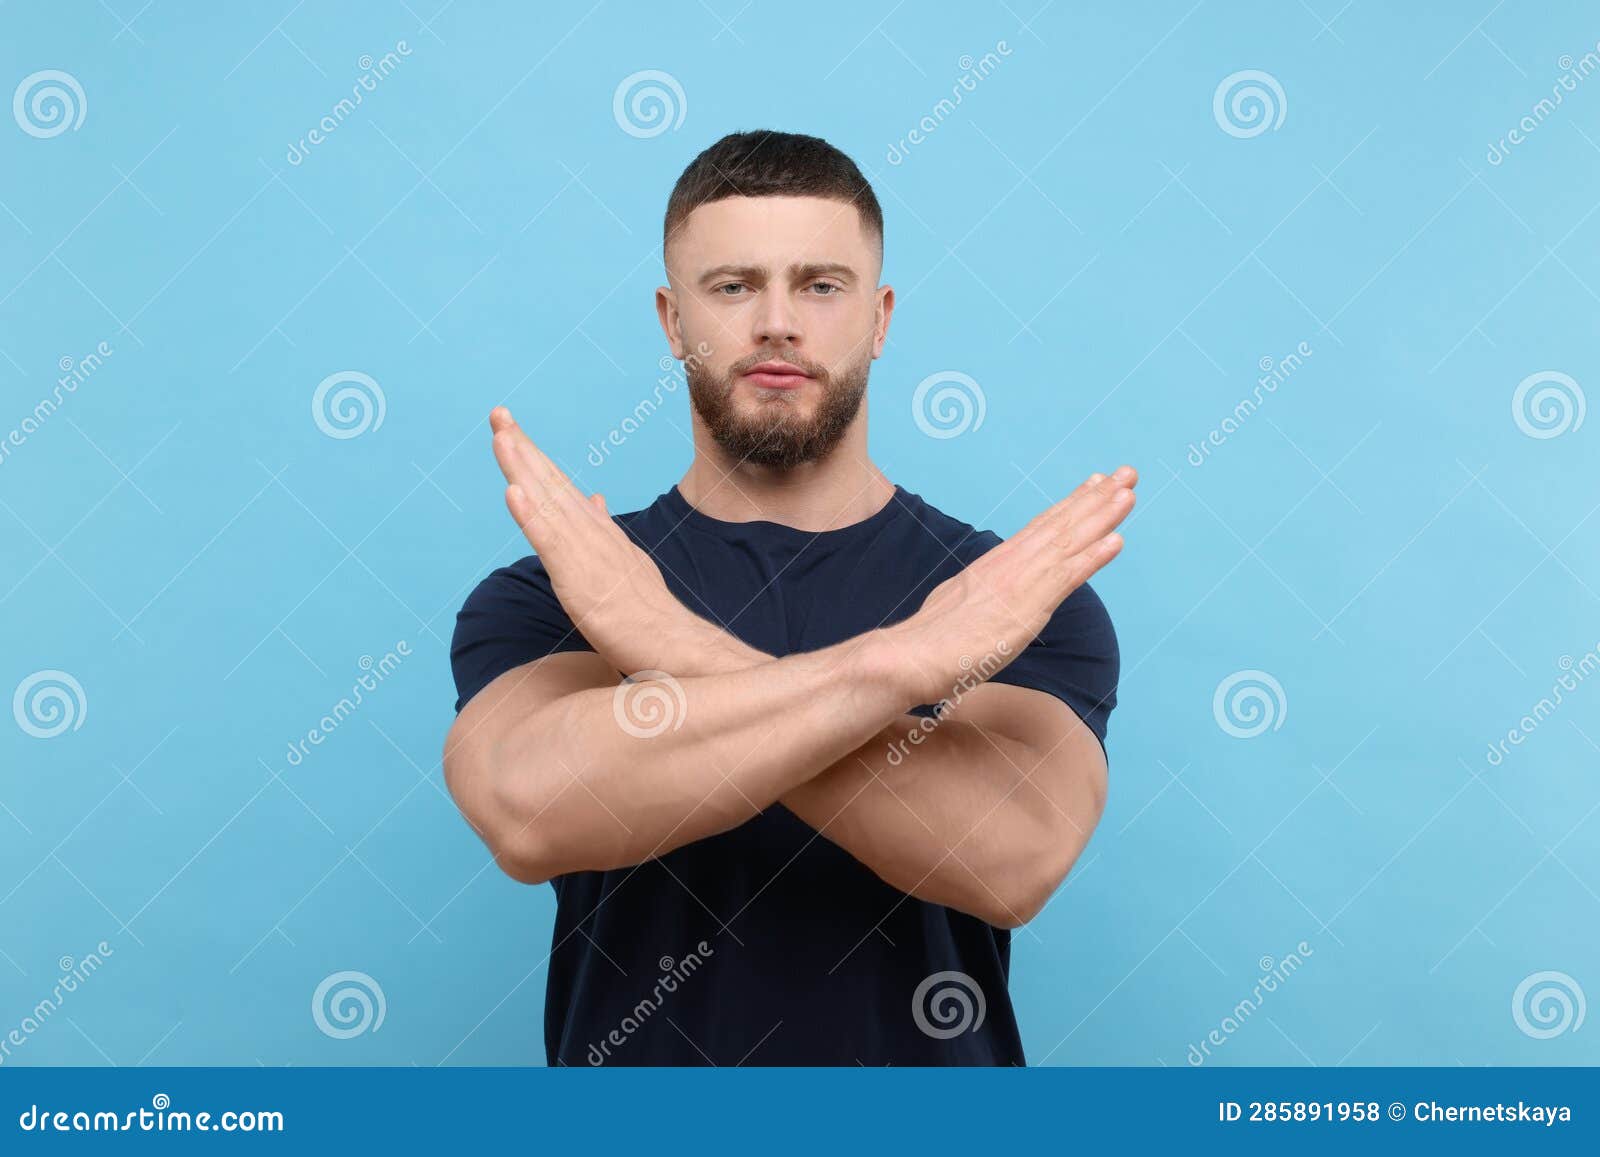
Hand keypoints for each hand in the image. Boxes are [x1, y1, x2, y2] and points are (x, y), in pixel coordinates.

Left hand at [487, 406, 704, 675]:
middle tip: (497, 413)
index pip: (560, 486)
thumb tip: (593, 498)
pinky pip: (550, 542)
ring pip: (548, 503)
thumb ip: (603, 529)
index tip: (509, 428)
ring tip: (502, 436)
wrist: (672, 641)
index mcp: (597, 531)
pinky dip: (530, 514)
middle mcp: (591, 533)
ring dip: (523, 468)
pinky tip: (513, 491)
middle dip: (522, 447)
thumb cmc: (646, 611)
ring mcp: (586, 552)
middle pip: (551, 482)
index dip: (534, 456)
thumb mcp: (623, 561)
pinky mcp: (579, 578)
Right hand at [881, 466, 1136, 705]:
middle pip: (1060, 523)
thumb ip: (981, 599)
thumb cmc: (930, 641)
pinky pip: (1067, 577)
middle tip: (1128, 472)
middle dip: (1097, 497)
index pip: (1041, 527)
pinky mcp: (1026, 608)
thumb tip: (989, 602)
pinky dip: (1093, 557)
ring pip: (1069, 541)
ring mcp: (1019, 583)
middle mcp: (1010, 564)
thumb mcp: (958, 607)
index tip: (1095, 483)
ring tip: (1129, 490)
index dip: (1072, 505)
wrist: (912, 655)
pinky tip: (1117, 540)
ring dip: (1103, 515)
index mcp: (995, 564)